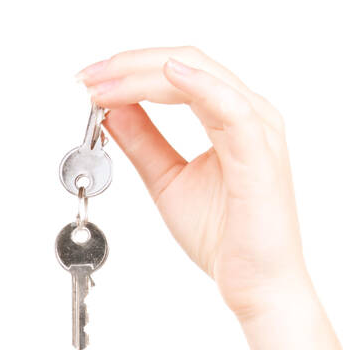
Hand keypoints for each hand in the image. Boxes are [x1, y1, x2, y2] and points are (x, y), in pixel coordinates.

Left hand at [76, 46, 313, 322]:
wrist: (257, 285)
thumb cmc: (226, 237)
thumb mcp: (167, 179)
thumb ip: (143, 142)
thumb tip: (112, 109)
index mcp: (231, 116)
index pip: (178, 72)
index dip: (130, 69)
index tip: (90, 80)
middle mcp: (249, 114)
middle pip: (186, 63)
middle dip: (130, 65)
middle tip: (89, 76)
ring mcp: (259, 131)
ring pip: (201, 76)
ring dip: (146, 73)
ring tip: (107, 81)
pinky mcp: (260, 156)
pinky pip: (230, 108)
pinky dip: (197, 86)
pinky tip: (166, 76)